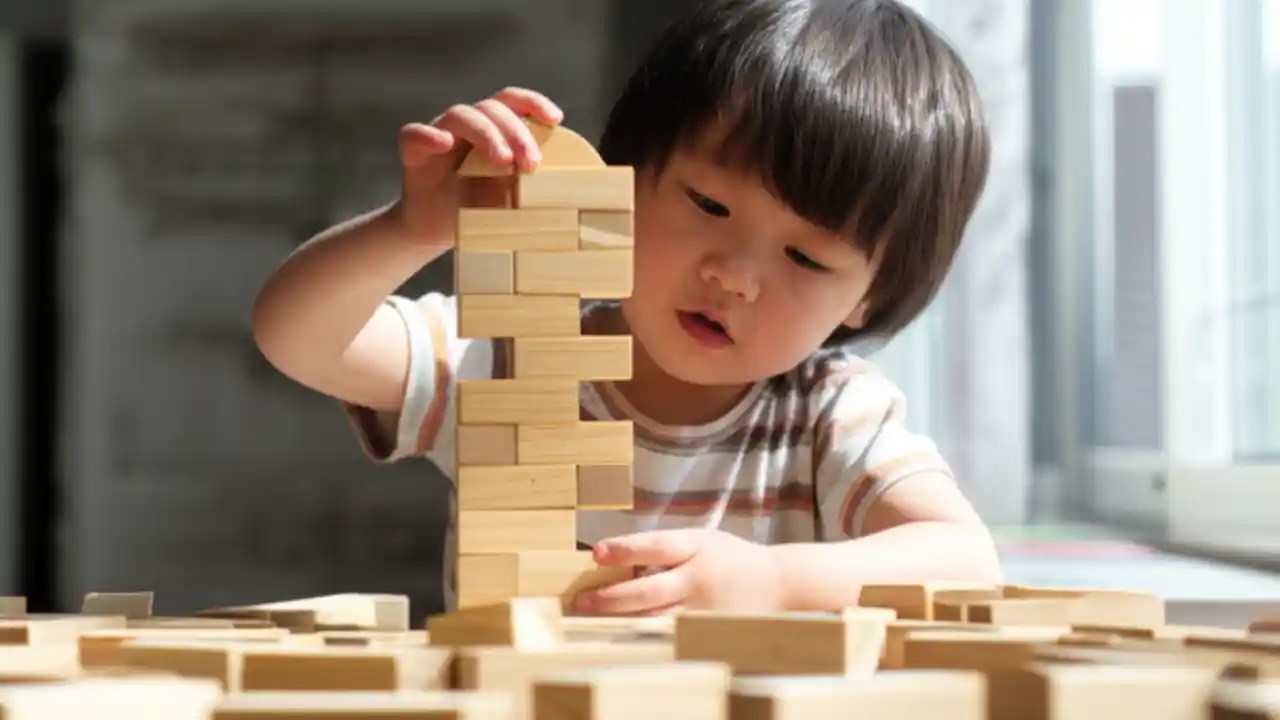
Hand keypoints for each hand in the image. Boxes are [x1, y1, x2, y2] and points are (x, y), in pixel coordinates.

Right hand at [392, 87, 563, 244]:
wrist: (435, 231)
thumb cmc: (476, 210)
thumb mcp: (511, 197)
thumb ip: (530, 184)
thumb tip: (567, 190)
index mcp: (493, 130)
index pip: (512, 102)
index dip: (533, 103)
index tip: (555, 118)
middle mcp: (467, 126)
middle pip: (491, 109)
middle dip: (516, 132)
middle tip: (531, 163)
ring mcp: (439, 135)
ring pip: (461, 115)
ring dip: (485, 133)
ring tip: (501, 159)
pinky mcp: (414, 153)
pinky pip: (415, 134)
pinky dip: (429, 136)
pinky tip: (443, 144)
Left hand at [574, 529, 784, 615]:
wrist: (777, 584)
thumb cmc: (729, 558)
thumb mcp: (702, 540)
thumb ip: (666, 548)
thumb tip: (619, 557)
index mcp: (697, 547)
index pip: (655, 546)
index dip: (624, 549)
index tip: (597, 553)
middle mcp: (698, 578)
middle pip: (650, 590)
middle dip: (613, 596)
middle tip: (583, 600)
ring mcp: (702, 609)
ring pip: (656, 618)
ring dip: (622, 619)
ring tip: (593, 617)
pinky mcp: (706, 630)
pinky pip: (669, 634)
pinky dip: (644, 633)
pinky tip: (622, 632)